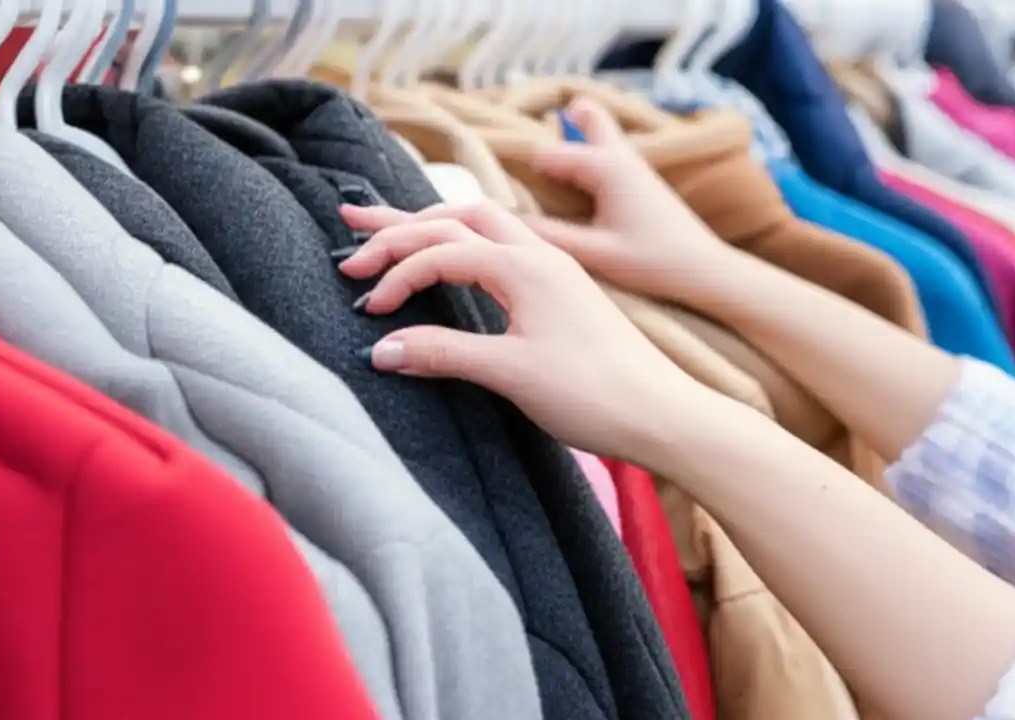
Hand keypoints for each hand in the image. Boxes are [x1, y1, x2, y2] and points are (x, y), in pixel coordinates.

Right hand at [338, 201, 723, 467]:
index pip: (441, 250)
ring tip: (390, 226)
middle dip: (400, 223)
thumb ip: (443, 353)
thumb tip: (381, 350)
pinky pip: (503, 244)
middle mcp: (540, 255)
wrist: (664, 414)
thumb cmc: (595, 394)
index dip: (397, 274)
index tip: (368, 309)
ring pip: (483, 223)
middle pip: (456, 217)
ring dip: (434, 223)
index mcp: (526, 266)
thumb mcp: (510, 373)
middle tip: (350, 223)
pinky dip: (464, 241)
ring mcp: (554, 269)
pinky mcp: (563, 290)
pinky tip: (454, 254)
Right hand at [524, 98, 731, 303]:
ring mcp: (635, 166)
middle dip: (559, 121)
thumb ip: (549, 236)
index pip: (547, 154)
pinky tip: (574, 186)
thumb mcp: (595, 253)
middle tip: (525, 146)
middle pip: (587, 116)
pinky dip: (589, 155)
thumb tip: (506, 221)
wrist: (706, 270)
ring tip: (543, 163)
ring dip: (575, 136)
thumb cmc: (654, 262)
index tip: (489, 183)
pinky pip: (609, 153)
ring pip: (601, 132)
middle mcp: (622, 156)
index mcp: (606, 167)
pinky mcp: (642, 182)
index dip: (517, 165)